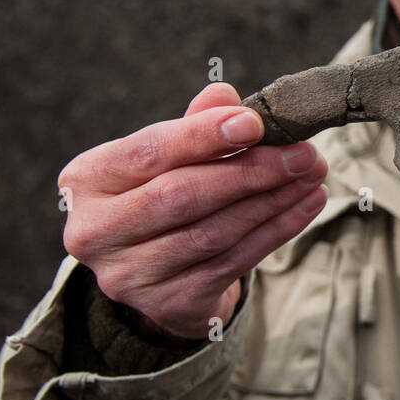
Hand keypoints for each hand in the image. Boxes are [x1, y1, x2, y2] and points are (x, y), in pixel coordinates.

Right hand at [58, 83, 327, 339]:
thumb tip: (225, 95)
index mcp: (86, 180)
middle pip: (182, 196)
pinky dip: (276, 231)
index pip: (148, 153)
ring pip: (213, 232)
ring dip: (273, 201)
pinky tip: (305, 205)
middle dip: (251, 172)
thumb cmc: (162, 194)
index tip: (255, 124)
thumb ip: (192, 124)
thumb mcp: (166, 156)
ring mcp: (128, 275)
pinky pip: (233, 262)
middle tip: (303, 153)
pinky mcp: (168, 303)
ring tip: (313, 176)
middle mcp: (95, 232)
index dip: (202, 137)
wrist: (157, 272)